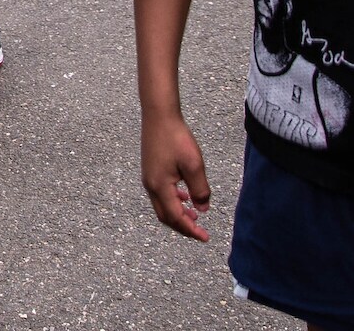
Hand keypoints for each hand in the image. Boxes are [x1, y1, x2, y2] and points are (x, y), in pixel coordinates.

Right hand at [140, 112, 212, 241]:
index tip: (206, 237)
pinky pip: (160, 195)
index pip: (176, 217)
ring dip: (178, 215)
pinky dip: (173, 202)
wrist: (159, 116)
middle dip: (183, 227)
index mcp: (159, 186)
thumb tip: (202, 209)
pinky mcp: (150, 171)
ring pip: (162, 206)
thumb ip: (200, 190)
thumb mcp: (194, 165)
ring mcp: (148, 178)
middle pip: (165, 216)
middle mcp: (150, 185)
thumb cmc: (176, 138)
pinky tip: (184, 196)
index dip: (191, 230)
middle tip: (200, 232)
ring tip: (195, 217)